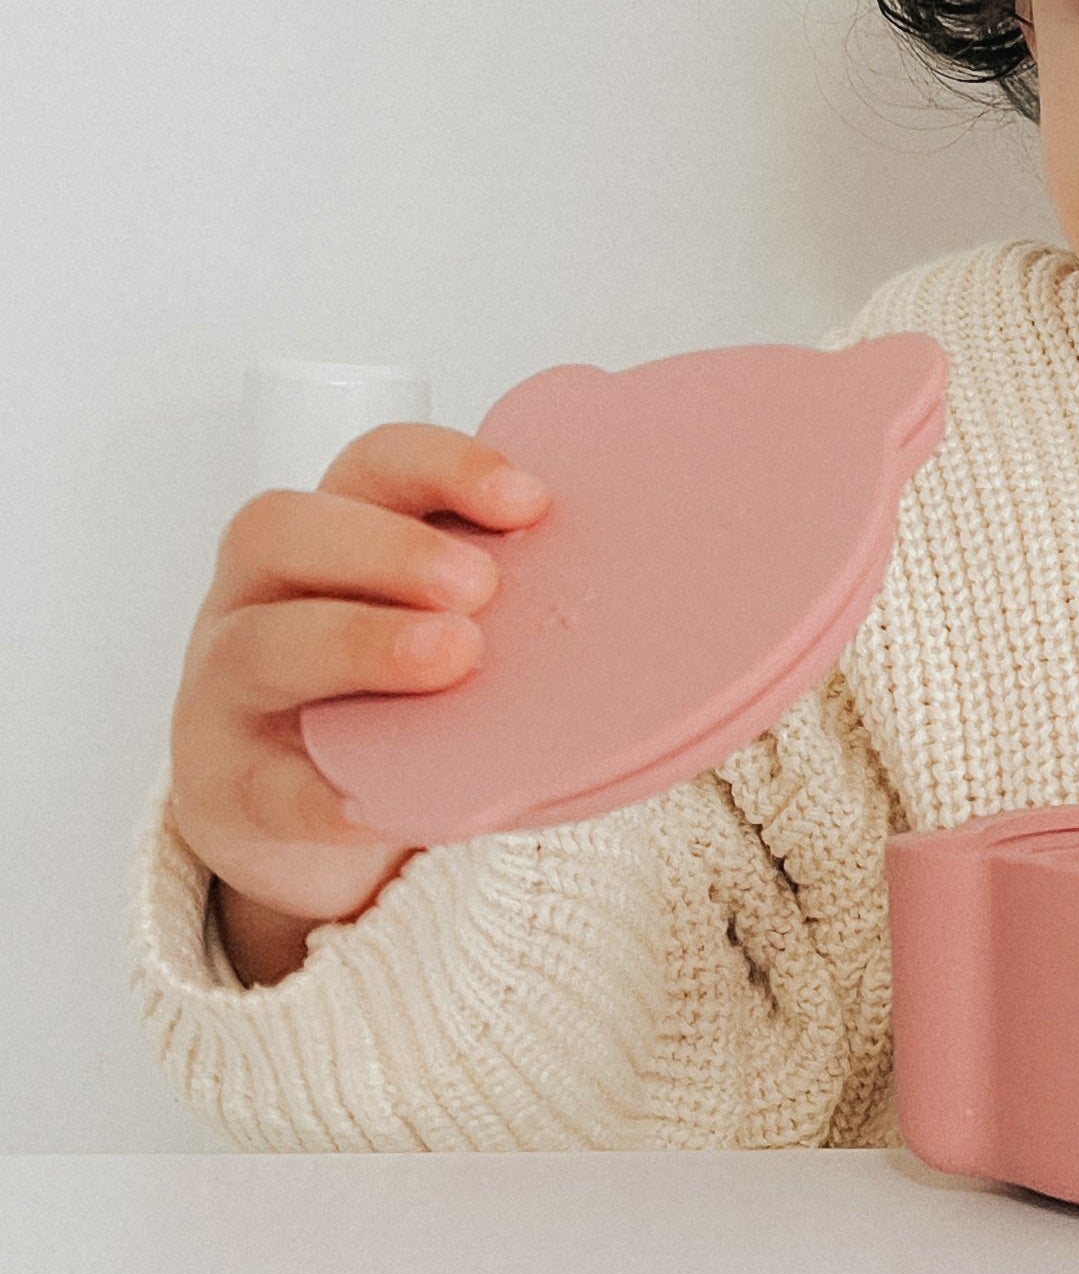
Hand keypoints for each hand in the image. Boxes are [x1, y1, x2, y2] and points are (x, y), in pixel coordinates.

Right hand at [166, 428, 550, 980]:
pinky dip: (321, 791)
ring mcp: (228, 692)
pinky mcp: (227, 789)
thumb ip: (507, 594)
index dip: (443, 466)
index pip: (368, 466)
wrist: (292, 807)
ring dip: (359, 643)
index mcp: (329, 536)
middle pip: (280, 530)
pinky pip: (262, 785)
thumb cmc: (388, 692)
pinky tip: (378, 798)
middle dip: (387, 546)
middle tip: (480, 586)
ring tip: (452, 661)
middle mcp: (260, 596)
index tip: (530, 498)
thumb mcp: (437, 623)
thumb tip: (656, 582)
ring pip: (257, 645)